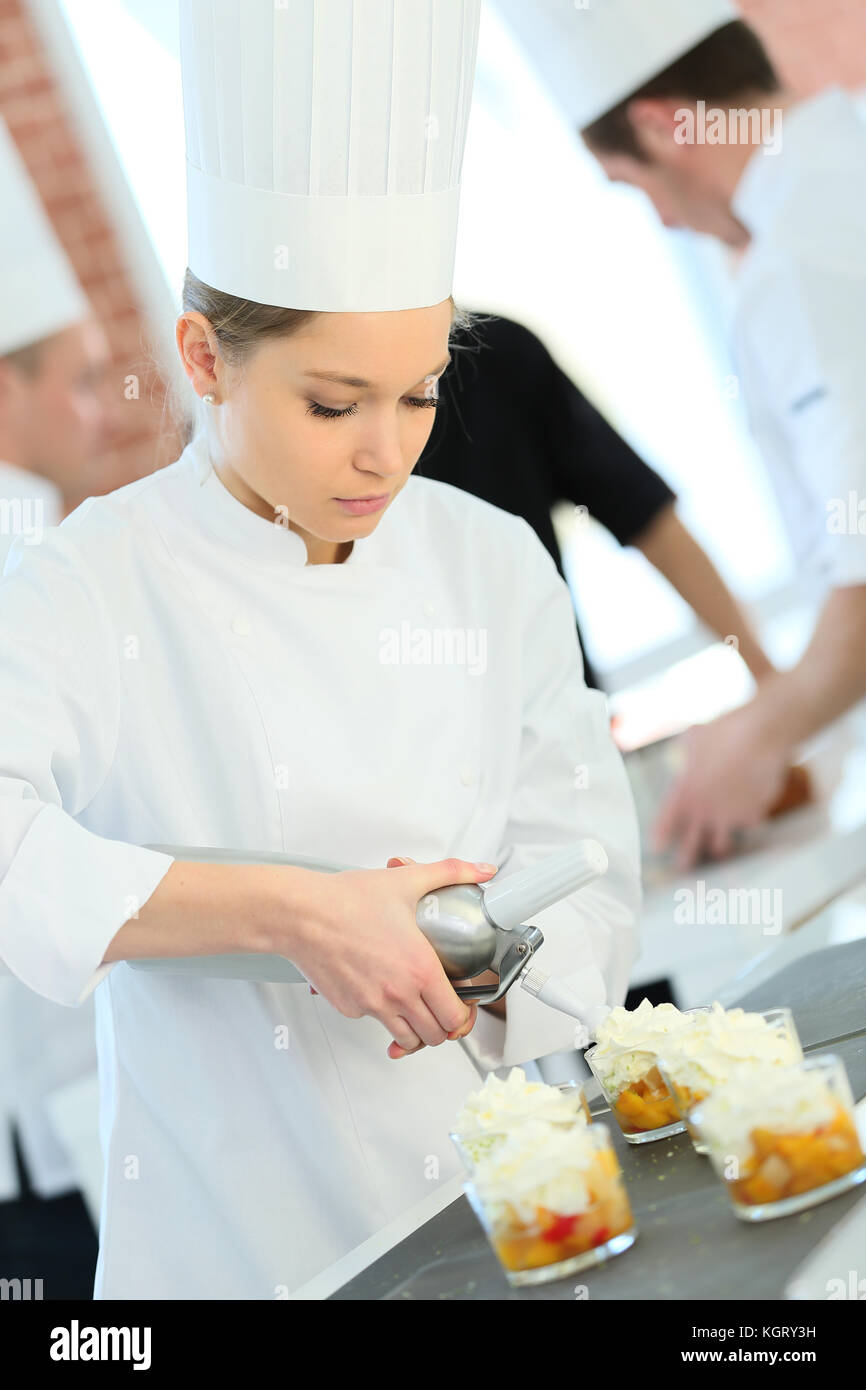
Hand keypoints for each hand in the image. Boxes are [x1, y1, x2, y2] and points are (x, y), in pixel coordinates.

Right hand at [292, 855, 495, 1057]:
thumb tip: (483, 870)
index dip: (464, 1014)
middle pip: (435, 1035)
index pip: (455, 1016)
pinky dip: (382, 1014)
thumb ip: (452, 873)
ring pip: (406, 1038)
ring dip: (415, 1028)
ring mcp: (371, 1005)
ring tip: (415, 1008)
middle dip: (442, 1025)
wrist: (301, 914)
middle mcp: (398, 994)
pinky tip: (381, 990)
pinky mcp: (349, 1008)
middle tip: (440, 1008)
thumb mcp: (407, 880)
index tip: (461, 1003)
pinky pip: (374, 1021)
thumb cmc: (347, 900)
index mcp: (419, 969)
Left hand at [652, 708, 788, 868]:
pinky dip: (748, 819)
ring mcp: (729, 816)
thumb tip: (685, 756)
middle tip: (682, 868)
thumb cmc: (725, 730)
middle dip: (685, 858)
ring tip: (717, 848)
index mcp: (685, 791)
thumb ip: (686, 755)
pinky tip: (751, 808)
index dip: (661, 835)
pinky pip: (748, 824)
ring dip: (718, 845)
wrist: (762, 734)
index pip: (666, 821)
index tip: (656, 847)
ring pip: (720, 845)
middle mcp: (705, 810)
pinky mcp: (753, 816)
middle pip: (690, 845)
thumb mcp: (695, 738)